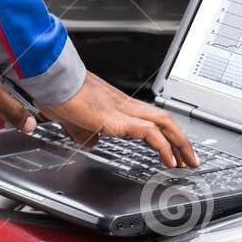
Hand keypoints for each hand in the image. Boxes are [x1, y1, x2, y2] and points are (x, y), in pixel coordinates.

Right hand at [44, 72, 198, 167]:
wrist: (51, 79)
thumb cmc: (58, 93)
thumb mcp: (73, 120)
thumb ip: (84, 131)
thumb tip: (90, 142)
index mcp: (116, 104)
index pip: (150, 117)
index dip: (166, 133)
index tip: (174, 149)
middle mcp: (124, 104)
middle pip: (164, 118)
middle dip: (181, 140)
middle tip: (190, 158)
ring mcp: (122, 110)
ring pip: (163, 122)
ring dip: (180, 144)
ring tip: (187, 162)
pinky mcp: (117, 119)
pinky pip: (149, 133)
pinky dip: (163, 147)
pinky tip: (169, 160)